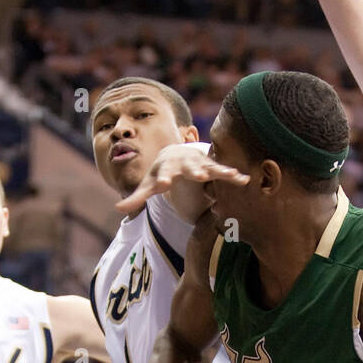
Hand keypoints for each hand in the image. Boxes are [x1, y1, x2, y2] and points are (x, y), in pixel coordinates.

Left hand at [114, 145, 247, 215]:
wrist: (176, 154)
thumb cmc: (161, 173)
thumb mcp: (148, 185)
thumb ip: (136, 198)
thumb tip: (118, 209)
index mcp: (167, 168)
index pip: (164, 174)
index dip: (163, 179)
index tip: (164, 184)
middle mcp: (184, 164)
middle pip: (190, 168)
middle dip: (195, 171)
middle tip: (200, 176)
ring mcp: (200, 164)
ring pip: (211, 167)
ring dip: (221, 171)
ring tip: (232, 175)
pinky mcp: (212, 167)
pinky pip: (223, 171)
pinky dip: (233, 175)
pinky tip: (245, 180)